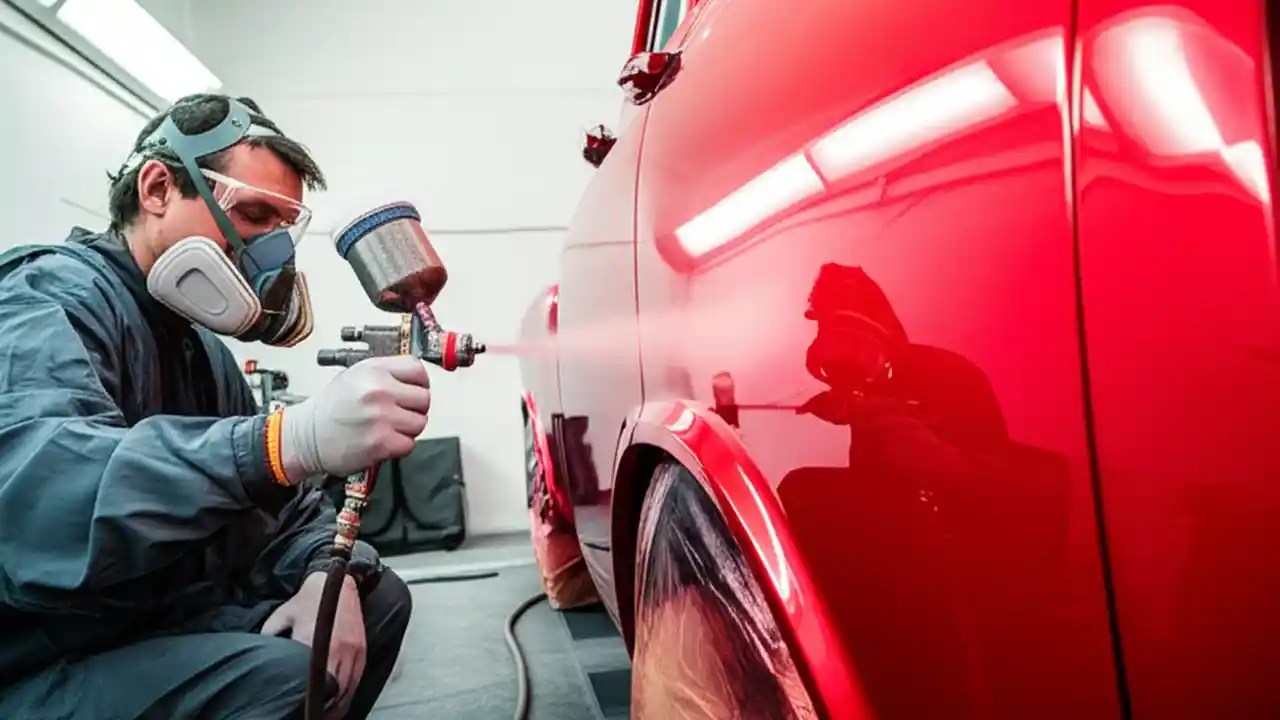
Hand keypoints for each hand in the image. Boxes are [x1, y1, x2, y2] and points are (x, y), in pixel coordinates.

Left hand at [261, 572, 366, 719]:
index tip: (302, 708)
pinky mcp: (361, 649)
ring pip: (347, 688)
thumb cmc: (306, 601)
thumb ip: (270, 637)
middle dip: (324, 707)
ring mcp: (351, 650)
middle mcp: (336, 648)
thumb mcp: (280, 617)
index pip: (310, 678)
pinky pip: (357, 678)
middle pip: (333, 689)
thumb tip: (262, 657)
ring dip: (339, 705)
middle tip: (314, 717)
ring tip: (328, 716)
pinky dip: (350, 693)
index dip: (306, 697)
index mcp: (312, 641)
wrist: (336, 582)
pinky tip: (342, 702)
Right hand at [281, 355, 430, 481]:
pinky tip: (382, 441)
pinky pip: (409, 444)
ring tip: (387, 428)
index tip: (413, 391)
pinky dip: (399, 446)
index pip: (418, 370)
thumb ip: (387, 374)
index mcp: (374, 370)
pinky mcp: (381, 443)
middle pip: (424, 398)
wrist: (305, 436)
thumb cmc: (331, 408)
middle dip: (414, 408)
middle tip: (397, 413)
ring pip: (419, 423)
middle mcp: (378, 391)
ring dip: (407, 429)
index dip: (419, 383)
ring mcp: (381, 417)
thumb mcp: (356, 376)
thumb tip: (417, 379)